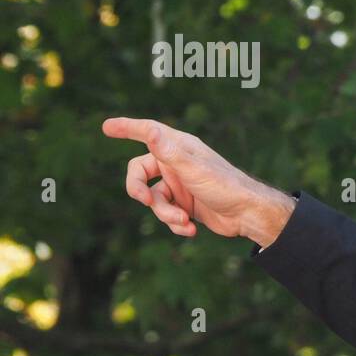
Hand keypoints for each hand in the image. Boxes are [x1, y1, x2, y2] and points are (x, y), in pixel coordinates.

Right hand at [101, 116, 293, 244]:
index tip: (106, 126)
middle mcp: (177, 164)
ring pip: (153, 200)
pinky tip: (191, 229)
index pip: (148, 132)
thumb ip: (170, 153)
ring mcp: (180, 185)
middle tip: (144, 201)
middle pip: (139, 173)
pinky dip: (175, 223)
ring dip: (165, 213)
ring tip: (183, 220)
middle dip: (138, 190)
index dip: (127, 128)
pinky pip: (166, 214)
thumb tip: (151, 132)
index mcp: (180, 148)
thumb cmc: (226, 187)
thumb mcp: (195, 170)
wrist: (249, 216)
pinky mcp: (185, 204)